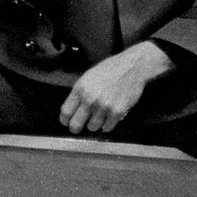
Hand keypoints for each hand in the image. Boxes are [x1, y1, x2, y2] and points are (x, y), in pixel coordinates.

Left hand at [59, 42, 174, 133]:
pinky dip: (107, 125)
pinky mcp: (117, 112)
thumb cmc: (110, 70)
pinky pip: (107, 127)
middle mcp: (90, 99)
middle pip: (75, 124)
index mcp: (80, 89)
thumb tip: (72, 110)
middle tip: (77, 128)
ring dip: (93, 125)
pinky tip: (108, 118)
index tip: (66, 122)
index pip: (66, 112)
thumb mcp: (88, 77)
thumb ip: (79, 93)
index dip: (64, 120)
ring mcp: (104, 106)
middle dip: (75, 128)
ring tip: (97, 118)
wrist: (131, 67)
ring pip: (92, 127)